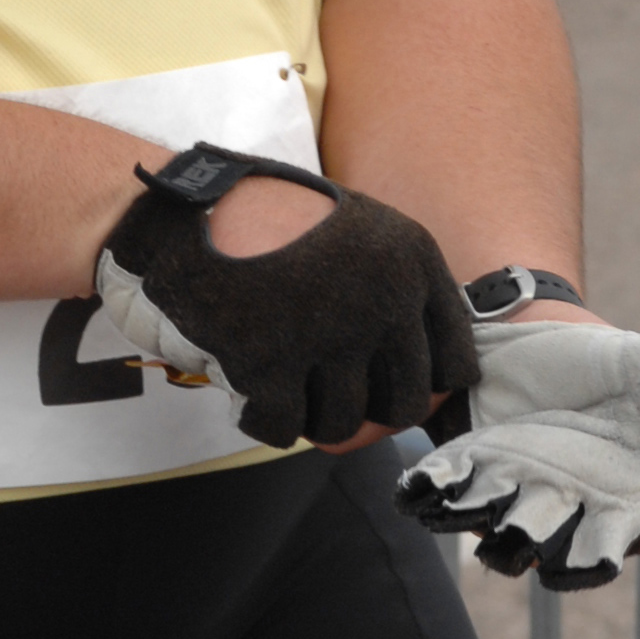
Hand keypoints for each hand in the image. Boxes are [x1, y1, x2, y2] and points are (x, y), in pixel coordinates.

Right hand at [95, 147, 478, 452]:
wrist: (185, 208)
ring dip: (313, 414)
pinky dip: (264, 418)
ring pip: (345, 425)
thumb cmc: (273, 222)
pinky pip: (284, 429)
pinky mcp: (267, 365)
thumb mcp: (362, 232)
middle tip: (330, 390)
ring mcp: (325, 336)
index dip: (422, 384)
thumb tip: (429, 386)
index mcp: (412, 264)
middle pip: (402, 406)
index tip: (389, 381)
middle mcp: (379, 302)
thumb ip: (401, 296)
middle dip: (368, 408)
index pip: (454, 366)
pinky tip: (250, 389)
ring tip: (287, 383)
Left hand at [397, 308, 639, 588]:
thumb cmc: (625, 364)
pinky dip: (428, 496)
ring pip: (495, 533)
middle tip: (519, 541)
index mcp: (629, 500)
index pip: (621, 546)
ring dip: (476, 525)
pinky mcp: (471, 468)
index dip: (601, 555)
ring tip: (465, 504)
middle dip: (531, 551)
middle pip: (550, 553)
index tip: (599, 536)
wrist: (550, 331)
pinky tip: (419, 488)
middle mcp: (572, 509)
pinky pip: (445, 496)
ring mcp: (519, 491)